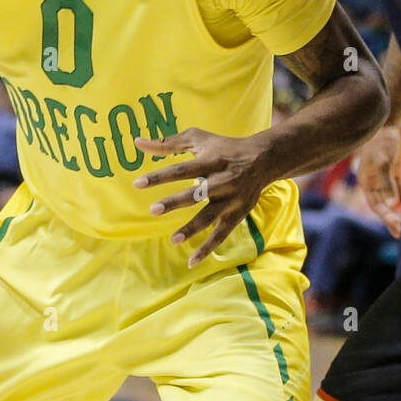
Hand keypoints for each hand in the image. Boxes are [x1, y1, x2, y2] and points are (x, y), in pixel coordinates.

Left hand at [133, 126, 269, 266]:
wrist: (263, 159)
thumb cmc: (223, 147)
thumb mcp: (198, 139)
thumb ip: (167, 143)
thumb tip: (138, 142)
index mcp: (210, 161)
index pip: (182, 169)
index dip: (160, 176)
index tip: (138, 184)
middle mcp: (222, 180)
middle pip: (197, 193)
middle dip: (175, 202)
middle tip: (153, 210)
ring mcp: (231, 199)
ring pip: (210, 216)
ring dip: (192, 228)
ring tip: (174, 240)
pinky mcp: (238, 214)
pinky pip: (222, 234)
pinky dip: (208, 248)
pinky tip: (192, 261)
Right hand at [355, 121, 400, 234]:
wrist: (390, 119)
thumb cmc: (382, 138)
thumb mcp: (383, 160)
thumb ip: (387, 182)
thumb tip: (392, 204)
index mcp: (366, 179)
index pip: (375, 204)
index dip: (386, 216)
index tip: (397, 226)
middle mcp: (373, 180)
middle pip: (382, 204)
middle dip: (391, 219)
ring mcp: (383, 175)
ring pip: (391, 198)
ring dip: (397, 211)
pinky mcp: (393, 168)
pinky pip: (398, 188)